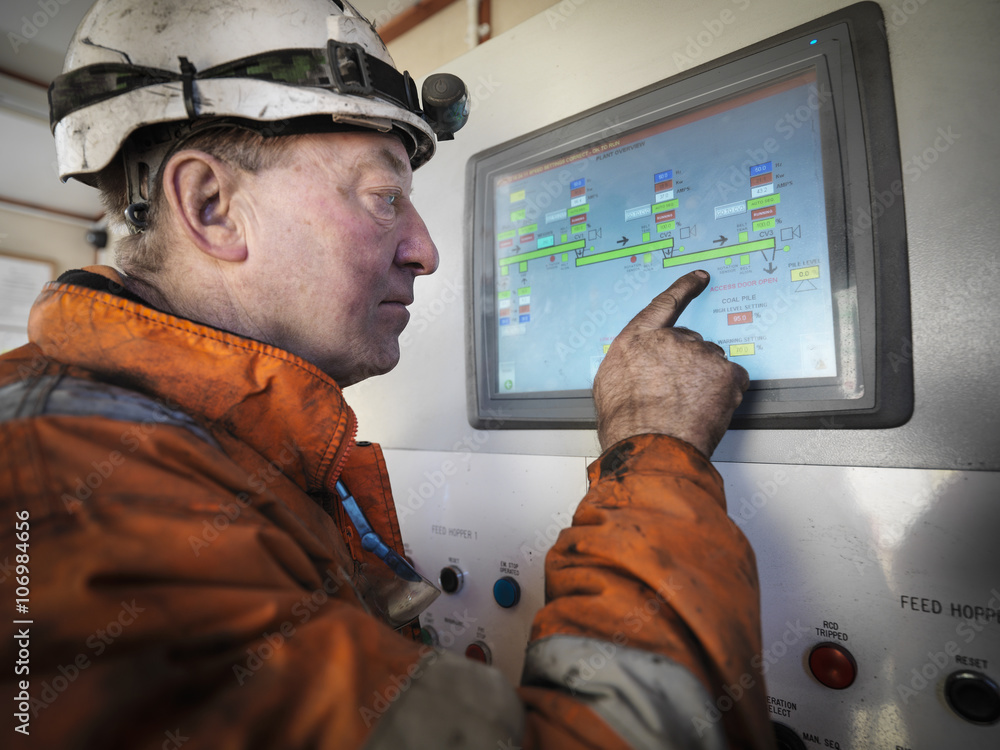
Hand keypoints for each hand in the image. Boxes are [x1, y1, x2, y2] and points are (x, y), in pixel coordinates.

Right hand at [593, 270, 748, 456]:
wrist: (649, 446)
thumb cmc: (626, 424)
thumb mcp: (609, 386)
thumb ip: (631, 365)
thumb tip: (640, 367)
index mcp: (637, 339)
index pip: (664, 305)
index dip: (683, 288)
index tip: (698, 278)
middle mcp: (669, 340)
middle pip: (691, 343)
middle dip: (690, 364)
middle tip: (681, 393)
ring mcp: (699, 354)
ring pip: (712, 363)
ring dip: (707, 380)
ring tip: (691, 407)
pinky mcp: (724, 373)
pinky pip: (734, 379)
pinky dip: (727, 392)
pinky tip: (709, 409)